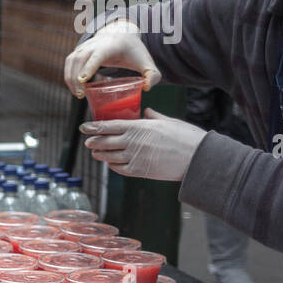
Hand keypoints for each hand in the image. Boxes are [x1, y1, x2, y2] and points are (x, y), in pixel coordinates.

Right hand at [64, 19, 161, 97]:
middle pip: (80, 59)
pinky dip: (68, 75)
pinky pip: (69, 63)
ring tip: (78, 94)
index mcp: (111, 45)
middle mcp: (95, 43)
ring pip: (71, 61)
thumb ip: (153, 76)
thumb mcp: (147, 62)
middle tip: (80, 95)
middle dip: (76, 78)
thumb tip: (146, 88)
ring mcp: (85, 46)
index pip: (97, 55)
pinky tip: (75, 88)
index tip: (83, 81)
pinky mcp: (78, 50)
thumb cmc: (134, 52)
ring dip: (70, 78)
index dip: (89, 67)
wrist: (122, 34)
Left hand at [80, 108, 205, 180]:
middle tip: (88, 141)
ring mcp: (135, 157)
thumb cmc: (187, 137)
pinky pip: (120, 169)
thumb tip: (146, 112)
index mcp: (140, 127)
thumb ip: (153, 117)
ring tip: (95, 153)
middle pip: (105, 142)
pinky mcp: (140, 171)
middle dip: (94, 142)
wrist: (198, 159)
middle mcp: (134, 142)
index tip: (84, 127)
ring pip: (109, 157)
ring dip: (100, 154)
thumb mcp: (169, 122)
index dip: (94, 127)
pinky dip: (113, 166)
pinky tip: (111, 163)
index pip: (109, 125)